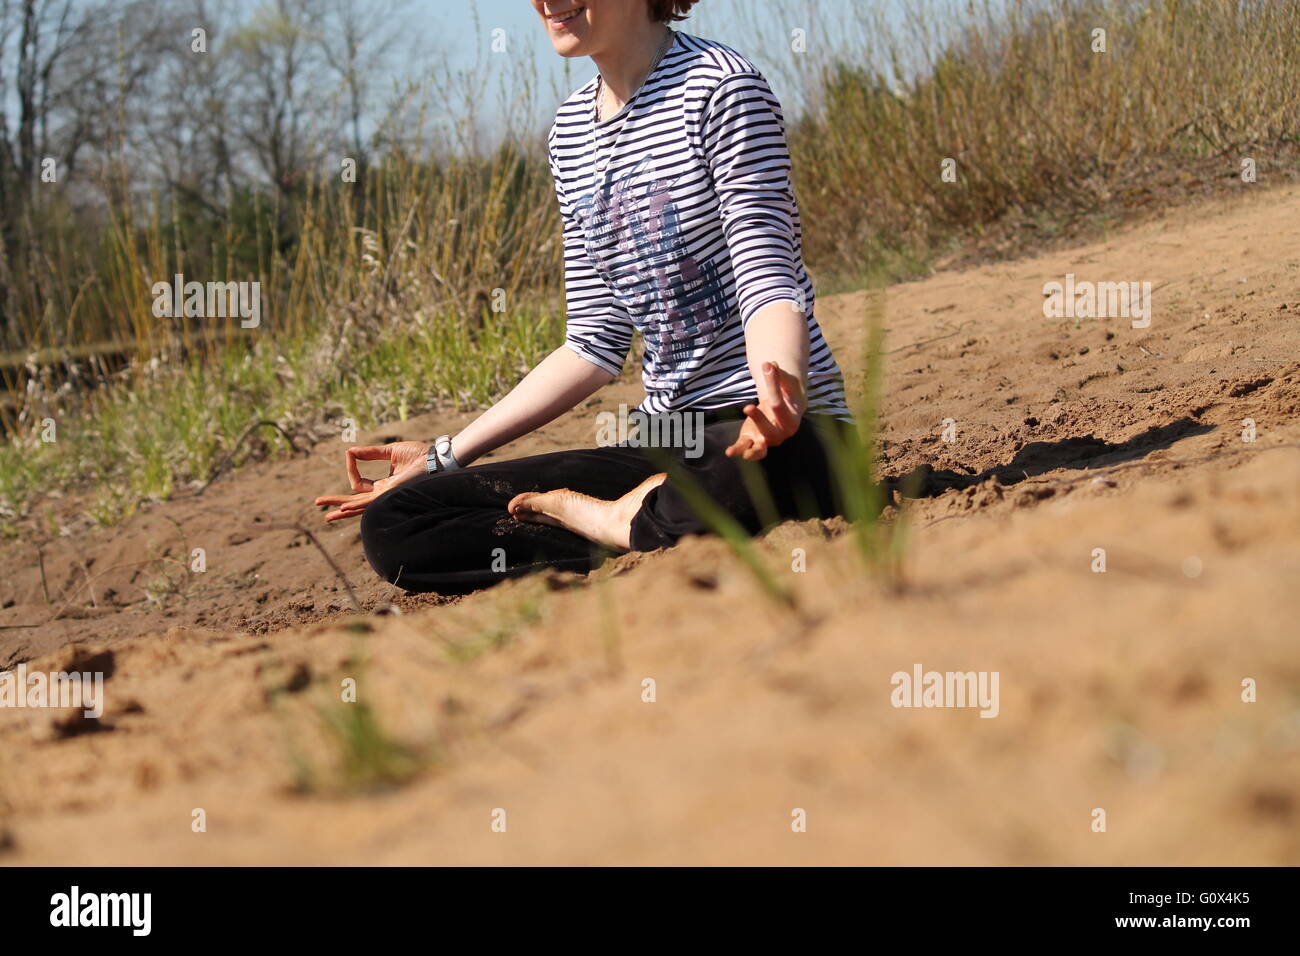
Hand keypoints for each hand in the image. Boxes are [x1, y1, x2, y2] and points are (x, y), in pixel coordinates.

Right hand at [314, 440, 429, 521]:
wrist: (434, 458)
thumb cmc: (419, 455)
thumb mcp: (389, 452)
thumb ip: (370, 453)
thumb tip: (350, 452)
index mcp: (383, 486)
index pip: (359, 484)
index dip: (351, 469)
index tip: (349, 455)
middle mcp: (383, 495)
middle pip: (355, 502)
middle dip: (337, 504)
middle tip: (319, 505)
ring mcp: (386, 497)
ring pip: (359, 506)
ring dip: (342, 509)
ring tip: (327, 515)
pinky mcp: (391, 495)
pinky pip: (370, 502)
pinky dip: (356, 505)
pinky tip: (344, 509)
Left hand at [725, 361, 805, 460]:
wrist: (785, 411)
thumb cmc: (787, 395)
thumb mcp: (787, 384)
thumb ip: (779, 376)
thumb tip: (770, 364)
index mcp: (792, 420)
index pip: (779, 404)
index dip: (772, 386)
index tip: (767, 366)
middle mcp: (781, 434)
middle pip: (769, 428)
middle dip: (758, 418)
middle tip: (748, 407)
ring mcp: (767, 441)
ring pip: (759, 447)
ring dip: (751, 448)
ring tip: (740, 451)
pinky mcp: (753, 441)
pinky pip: (746, 448)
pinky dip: (738, 450)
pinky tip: (729, 452)